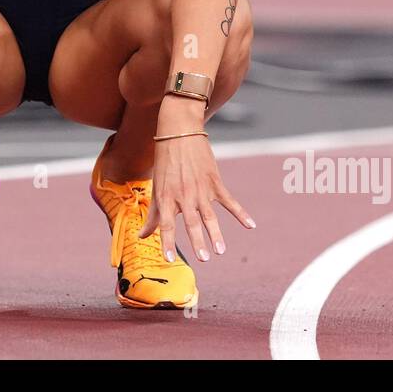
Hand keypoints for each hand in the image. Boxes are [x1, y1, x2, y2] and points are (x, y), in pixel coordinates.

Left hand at [138, 96, 255, 261]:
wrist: (179, 132)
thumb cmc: (165, 162)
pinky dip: (240, 213)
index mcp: (166, 197)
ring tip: (220, 251)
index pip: (166, 224)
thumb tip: (142, 237)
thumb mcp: (157, 188)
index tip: (169, 259)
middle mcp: (183, 195)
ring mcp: (200, 189)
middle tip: (203, 259)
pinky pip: (229, 201)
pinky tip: (250, 225)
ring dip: (215, 233)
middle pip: (190, 222)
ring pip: (209, 215)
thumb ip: (153, 215)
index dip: (167, 242)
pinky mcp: (214, 181)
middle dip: (197, 241)